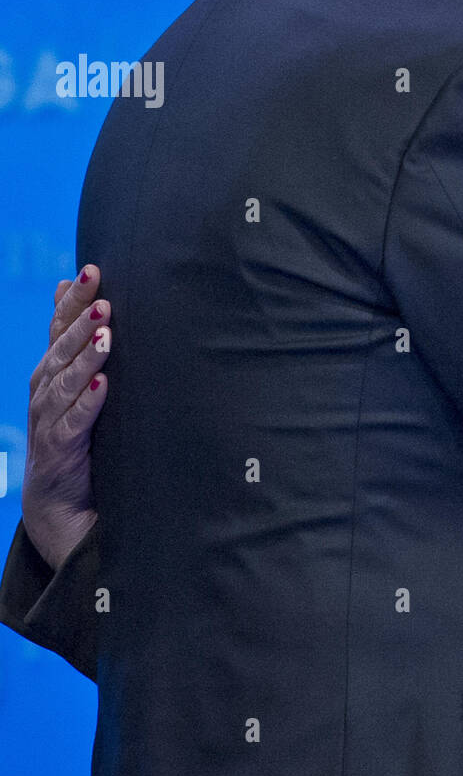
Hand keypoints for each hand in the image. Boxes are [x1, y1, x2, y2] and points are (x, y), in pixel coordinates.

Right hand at [23, 266, 108, 570]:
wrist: (59, 505)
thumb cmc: (76, 436)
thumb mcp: (77, 386)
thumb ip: (75, 342)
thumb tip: (69, 287)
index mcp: (51, 372)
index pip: (58, 329)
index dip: (72, 300)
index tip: (91, 270)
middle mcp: (44, 392)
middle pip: (59, 350)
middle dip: (79, 322)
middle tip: (102, 297)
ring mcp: (48, 422)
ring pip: (63, 384)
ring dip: (85, 359)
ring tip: (105, 334)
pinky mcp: (58, 453)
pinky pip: (72, 425)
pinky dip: (87, 405)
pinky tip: (103, 387)